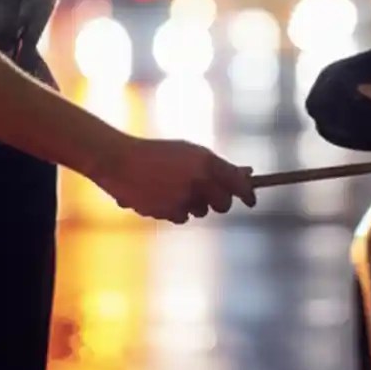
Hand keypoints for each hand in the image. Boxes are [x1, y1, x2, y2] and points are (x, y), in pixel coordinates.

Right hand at [89, 138, 256, 223]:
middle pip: (223, 204)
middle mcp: (197, 181)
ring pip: (201, 211)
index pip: (237, 183)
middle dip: (220, 201)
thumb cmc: (157, 153)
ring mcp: (182, 198)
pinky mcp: (167, 212)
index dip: (248, 193)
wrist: (120, 161)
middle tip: (210, 194)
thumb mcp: (189, 152)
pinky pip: (182, 217)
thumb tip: (247, 173)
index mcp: (205, 161)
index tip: (251, 200)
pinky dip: (176, 210)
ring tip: (175, 187)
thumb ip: (217, 165)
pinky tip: (162, 195)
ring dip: (195, 204)